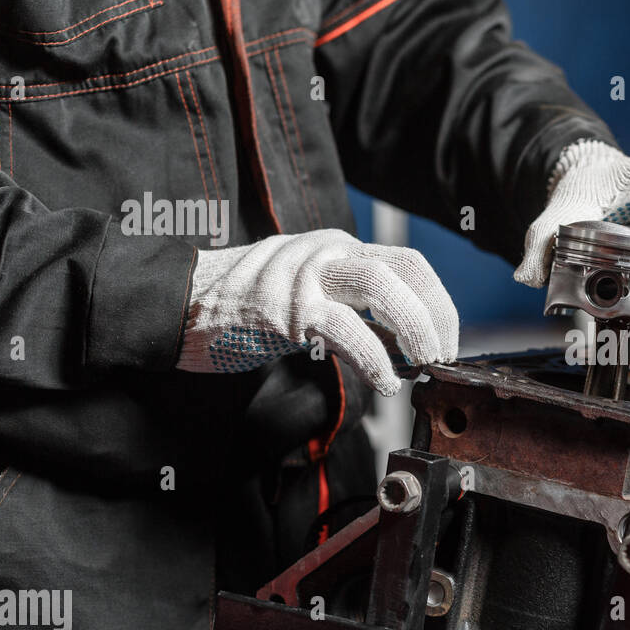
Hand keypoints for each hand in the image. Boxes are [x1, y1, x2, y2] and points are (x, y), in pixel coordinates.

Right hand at [177, 229, 458, 395]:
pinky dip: (374, 358)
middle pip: (404, 268)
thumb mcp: (311, 298)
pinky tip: (383, 382)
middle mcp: (327, 251)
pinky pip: (343, 327)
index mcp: (339, 248)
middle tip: (443, 356)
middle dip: (436, 315)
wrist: (180, 306)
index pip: (409, 262)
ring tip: (423, 364)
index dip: (439, 302)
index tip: (449, 340)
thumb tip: (405, 344)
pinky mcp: (285, 308)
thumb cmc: (247, 309)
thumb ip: (355, 310)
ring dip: (414, 328)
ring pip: (381, 286)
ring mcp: (306, 274)